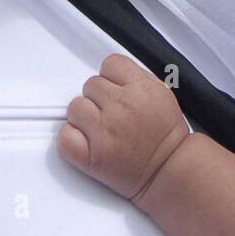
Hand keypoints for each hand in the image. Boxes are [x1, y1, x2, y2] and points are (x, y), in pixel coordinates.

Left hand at [56, 53, 189, 204]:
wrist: (169, 171)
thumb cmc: (167, 138)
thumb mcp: (162, 94)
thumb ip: (136, 79)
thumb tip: (113, 74)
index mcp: (141, 88)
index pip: (110, 64)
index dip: (111, 78)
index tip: (115, 91)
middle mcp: (121, 106)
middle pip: (91, 84)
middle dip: (99, 98)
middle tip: (112, 115)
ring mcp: (104, 130)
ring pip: (75, 107)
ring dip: (83, 117)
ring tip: (100, 129)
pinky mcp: (91, 156)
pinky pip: (65, 136)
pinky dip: (71, 139)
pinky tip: (88, 142)